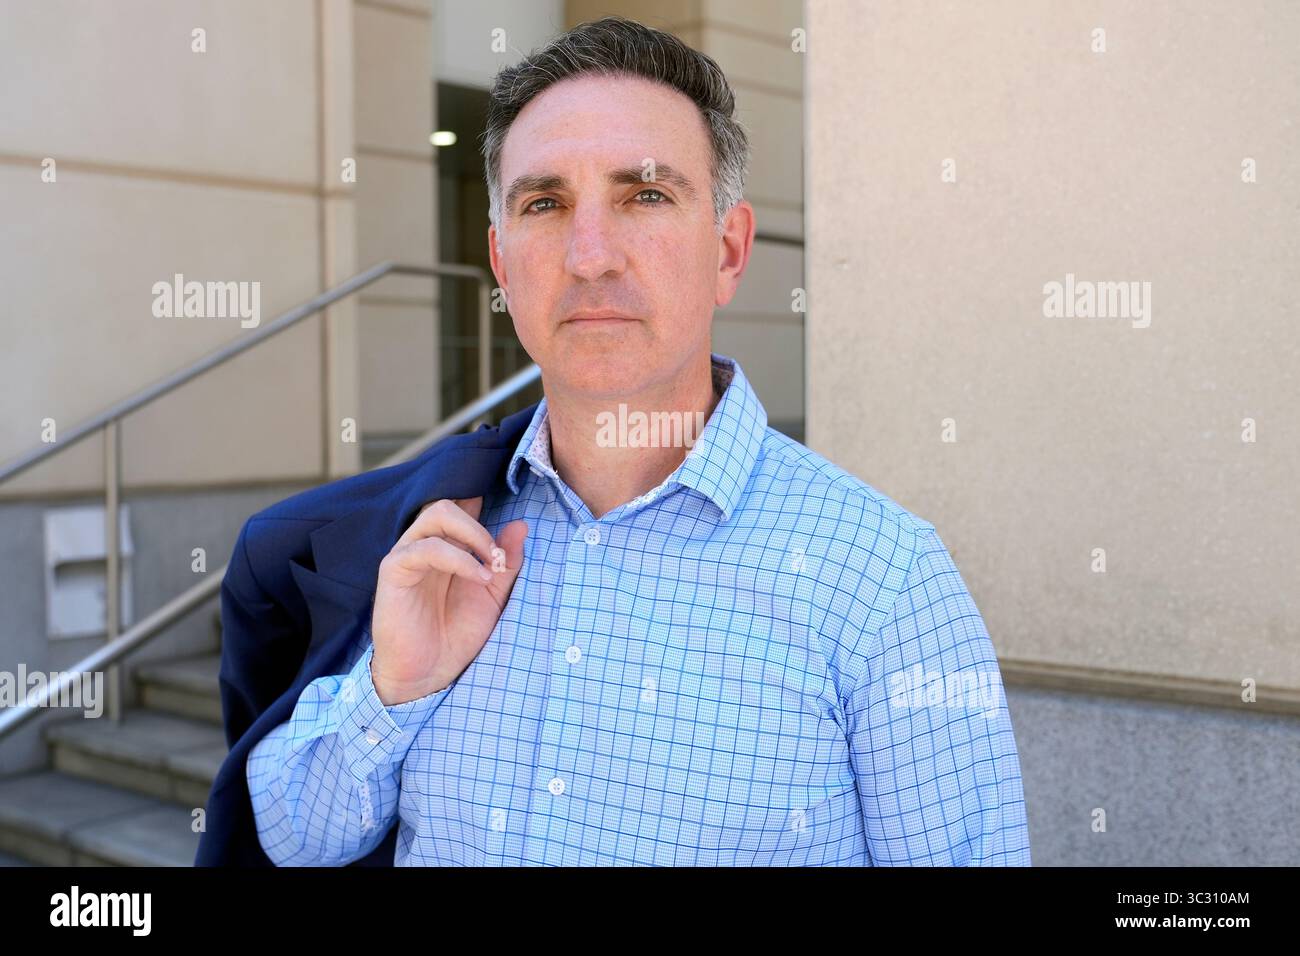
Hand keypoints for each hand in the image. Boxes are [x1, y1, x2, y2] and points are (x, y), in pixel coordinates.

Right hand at [369, 497, 526, 704]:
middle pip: (448, 504)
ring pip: (436, 514)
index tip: (506, 514)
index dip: (481, 499)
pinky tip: (479, 577)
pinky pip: (426, 547)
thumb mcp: (493, 595)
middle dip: (480, 525)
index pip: (460, 506)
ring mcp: (408, 554)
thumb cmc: (457, 634)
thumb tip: (522, 525)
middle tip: (498, 557)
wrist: (427, 674)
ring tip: (492, 566)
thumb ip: (506, 562)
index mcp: (448, 547)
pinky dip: (459, 558)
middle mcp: (425, 544)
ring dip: (473, 535)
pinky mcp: (394, 570)